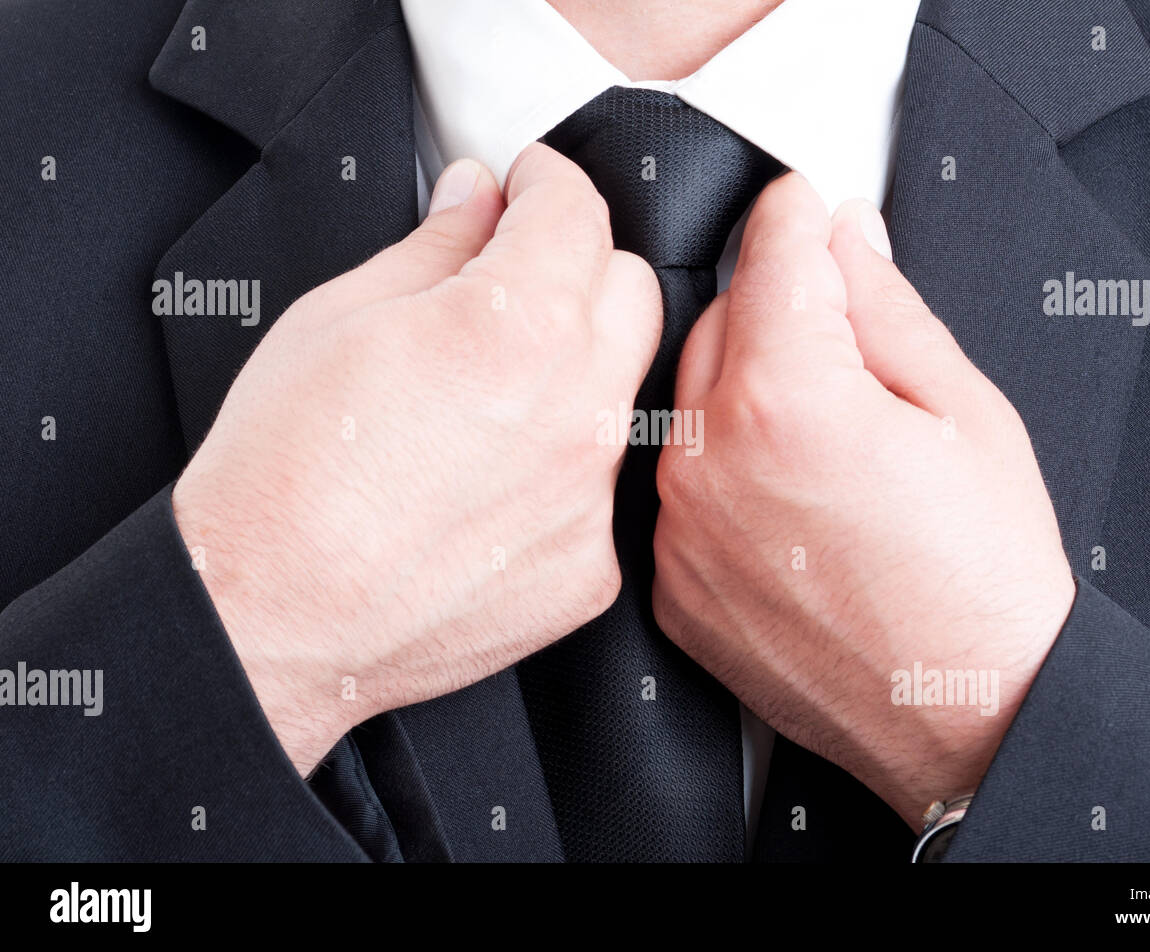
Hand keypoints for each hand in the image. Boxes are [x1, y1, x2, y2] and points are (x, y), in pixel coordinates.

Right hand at [173, 145, 661, 774]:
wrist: (269, 616)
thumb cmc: (283, 475)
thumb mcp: (340, 317)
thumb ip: (435, 247)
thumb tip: (474, 199)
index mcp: (519, 327)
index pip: (578, 212)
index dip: (549, 183)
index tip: (532, 187)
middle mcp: (577, 410)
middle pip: (631, 291)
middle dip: (579, 266)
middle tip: (516, 282)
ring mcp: (591, 497)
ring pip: (621, 393)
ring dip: (574, 372)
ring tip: (487, 403)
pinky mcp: (589, 568)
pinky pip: (599, 490)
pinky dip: (559, 473)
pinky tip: (489, 489)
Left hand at [651, 173, 1075, 829]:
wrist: (968, 714)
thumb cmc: (982, 580)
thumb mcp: (964, 413)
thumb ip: (886, 309)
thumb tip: (846, 242)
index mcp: (787, 399)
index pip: (771, 255)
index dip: (795, 215)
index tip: (803, 204)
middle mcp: (708, 460)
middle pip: (717, 320)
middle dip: (774, 307)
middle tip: (842, 339)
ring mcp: (679, 530)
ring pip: (689, 403)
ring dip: (744, 390)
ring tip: (826, 440)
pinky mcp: (672, 585)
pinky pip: (680, 486)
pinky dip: (723, 470)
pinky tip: (791, 502)